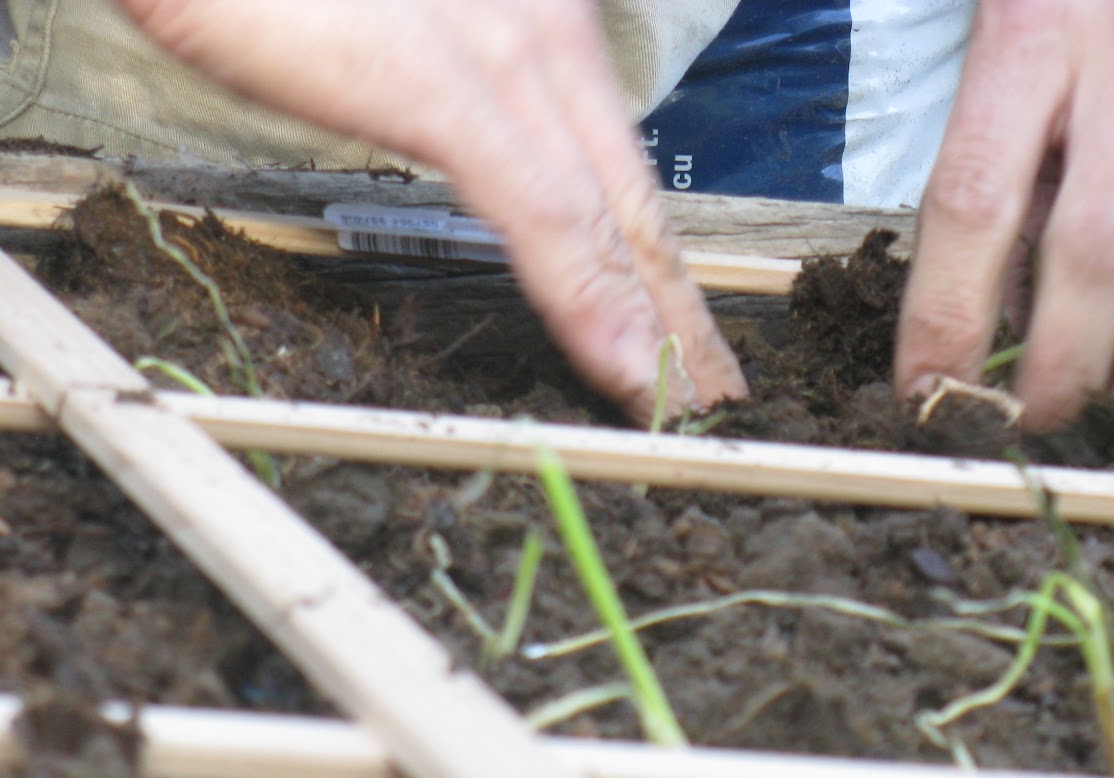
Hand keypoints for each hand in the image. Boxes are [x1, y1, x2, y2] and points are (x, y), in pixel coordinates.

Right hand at [118, 0, 746, 422]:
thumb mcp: (393, 25)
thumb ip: (447, 78)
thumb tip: (456, 133)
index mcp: (536, 15)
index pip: (617, 168)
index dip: (656, 261)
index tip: (687, 333)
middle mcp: (544, 28)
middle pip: (633, 200)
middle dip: (682, 308)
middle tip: (721, 391)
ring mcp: (504, 54)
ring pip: (608, 218)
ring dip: (658, 325)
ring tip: (691, 403)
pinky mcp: (445, 86)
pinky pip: (542, 218)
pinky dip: (588, 303)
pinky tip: (623, 368)